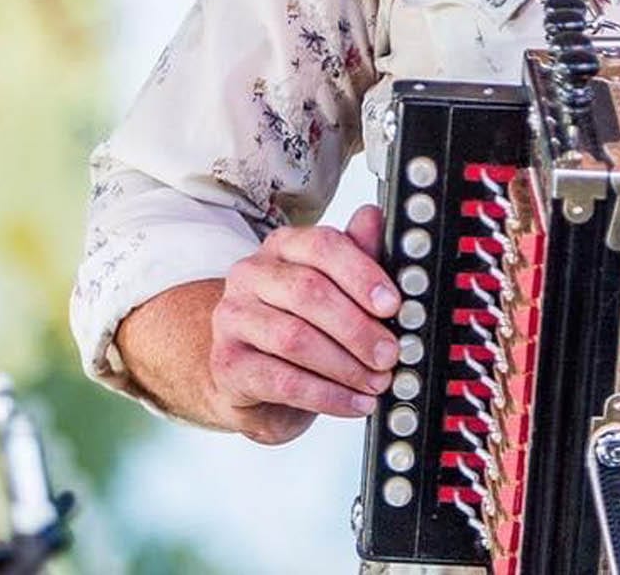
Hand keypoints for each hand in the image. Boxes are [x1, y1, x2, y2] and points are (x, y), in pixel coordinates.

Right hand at [208, 204, 399, 444]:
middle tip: (390, 353)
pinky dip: (326, 395)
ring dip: (346, 365)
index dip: (362, 274)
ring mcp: (233, 319)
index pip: (322, 245)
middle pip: (308, 292)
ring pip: (295, 339)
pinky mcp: (227, 364)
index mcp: (282, 246)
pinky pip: (281, 381)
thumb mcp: (335, 287)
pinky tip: (354, 403)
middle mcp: (251, 275)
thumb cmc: (303, 323)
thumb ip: (357, 252)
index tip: (393, 305)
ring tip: (377, 381)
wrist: (254, 375)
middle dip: (358, 328)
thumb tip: (374, 216)